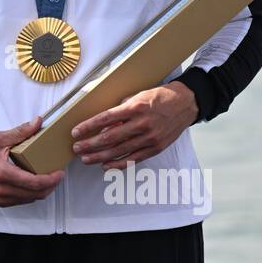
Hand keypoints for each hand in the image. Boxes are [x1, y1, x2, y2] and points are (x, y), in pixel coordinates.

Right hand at [0, 117, 64, 206]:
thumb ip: (20, 132)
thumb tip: (38, 123)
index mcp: (3, 174)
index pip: (35, 183)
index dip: (51, 180)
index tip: (60, 172)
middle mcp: (2, 190)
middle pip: (36, 194)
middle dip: (51, 186)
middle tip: (57, 175)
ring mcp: (0, 198)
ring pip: (29, 200)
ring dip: (42, 191)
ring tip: (48, 178)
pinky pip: (20, 201)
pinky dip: (30, 194)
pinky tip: (32, 184)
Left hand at [71, 81, 198, 169]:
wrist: (185, 103)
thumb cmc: (159, 98)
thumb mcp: (137, 97)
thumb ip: (120, 110)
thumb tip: (103, 125)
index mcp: (135, 108)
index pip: (105, 118)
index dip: (88, 126)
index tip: (76, 132)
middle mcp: (142, 124)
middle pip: (109, 138)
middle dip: (90, 144)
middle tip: (76, 147)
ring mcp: (149, 138)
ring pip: (119, 151)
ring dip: (99, 156)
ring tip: (85, 158)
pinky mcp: (156, 148)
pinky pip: (133, 159)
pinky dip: (118, 164)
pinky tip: (105, 166)